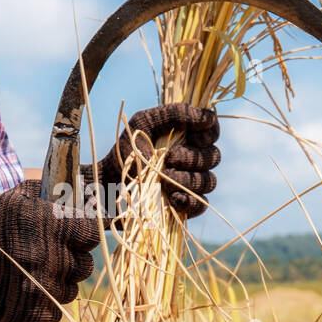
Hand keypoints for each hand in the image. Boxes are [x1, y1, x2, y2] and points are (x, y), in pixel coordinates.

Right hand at [0, 181, 99, 321]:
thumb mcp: (18, 198)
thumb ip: (56, 194)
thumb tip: (92, 189)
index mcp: (48, 225)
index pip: (91, 233)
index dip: (80, 234)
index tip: (68, 236)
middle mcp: (48, 258)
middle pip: (84, 265)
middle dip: (70, 259)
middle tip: (46, 256)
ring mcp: (42, 290)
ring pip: (70, 290)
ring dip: (56, 283)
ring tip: (30, 273)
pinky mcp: (33, 315)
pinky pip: (55, 312)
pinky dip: (43, 304)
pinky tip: (23, 291)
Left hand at [82, 103, 220, 221]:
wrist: (107, 184)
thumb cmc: (125, 149)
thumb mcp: (144, 123)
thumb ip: (174, 114)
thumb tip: (208, 116)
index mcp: (186, 137)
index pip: (213, 132)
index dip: (210, 133)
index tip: (194, 136)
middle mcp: (192, 160)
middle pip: (213, 157)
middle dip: (192, 157)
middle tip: (169, 158)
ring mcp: (190, 184)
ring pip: (209, 181)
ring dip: (187, 179)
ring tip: (164, 179)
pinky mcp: (185, 207)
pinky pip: (201, 205)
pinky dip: (189, 201)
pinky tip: (172, 197)